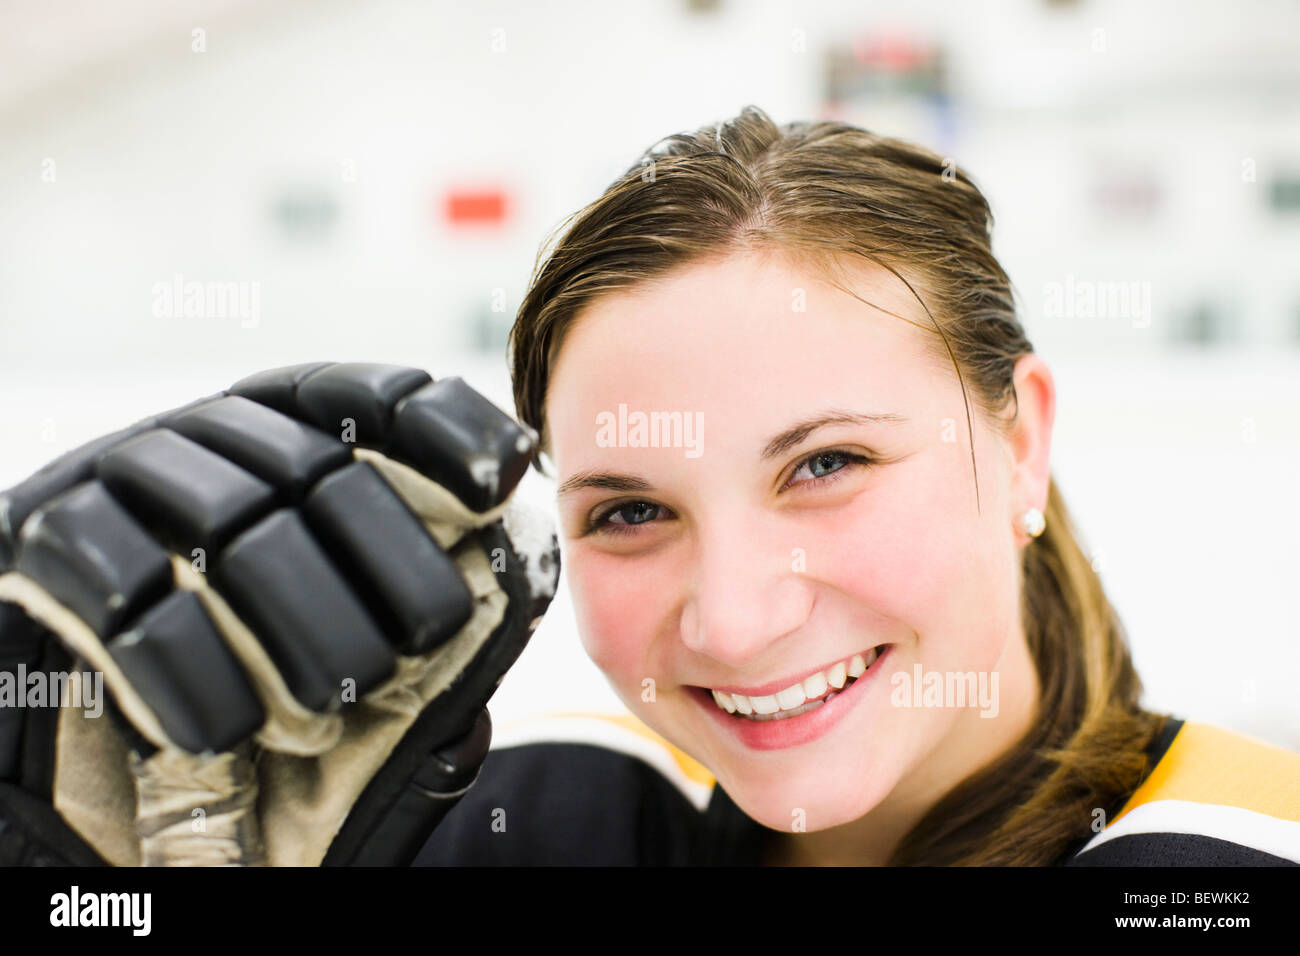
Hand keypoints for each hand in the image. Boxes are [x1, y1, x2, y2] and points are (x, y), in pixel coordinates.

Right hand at [0, 362, 559, 865]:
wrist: (93, 737)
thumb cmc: (247, 674)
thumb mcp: (340, 630)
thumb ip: (412, 607)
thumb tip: (501, 578)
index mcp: (276, 432)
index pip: (368, 398)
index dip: (441, 428)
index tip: (500, 480)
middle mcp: (199, 436)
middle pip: (313, 468)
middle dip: (387, 556)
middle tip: (428, 637)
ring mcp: (115, 477)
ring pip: (231, 529)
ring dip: (300, 623)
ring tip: (339, 699)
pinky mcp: (41, 540)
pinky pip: (129, 595)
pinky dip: (193, 671)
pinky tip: (232, 728)